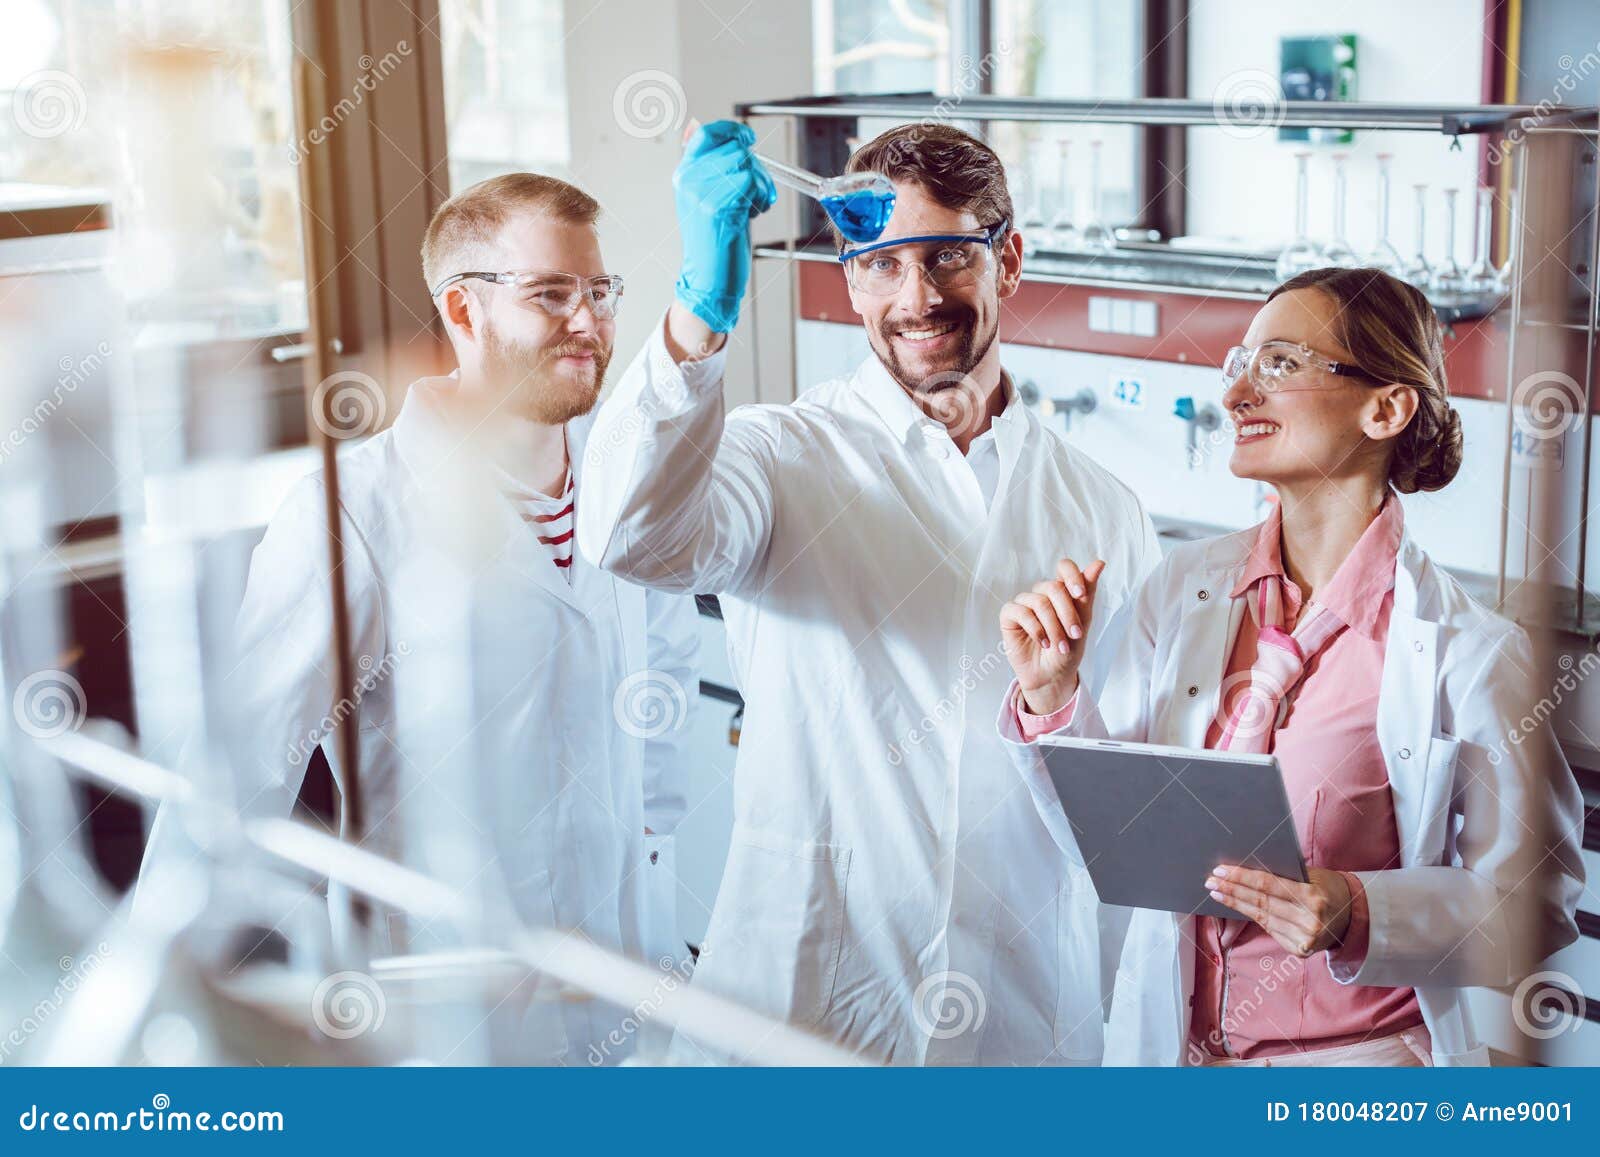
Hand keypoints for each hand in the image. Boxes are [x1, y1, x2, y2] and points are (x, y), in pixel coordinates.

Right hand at [672, 120, 776, 333]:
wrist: (709, 279)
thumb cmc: (714, 240)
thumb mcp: (704, 196)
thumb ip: (706, 164)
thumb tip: (701, 127)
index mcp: (683, 174)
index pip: (706, 133)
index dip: (732, 130)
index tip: (748, 139)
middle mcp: (688, 181)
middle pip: (734, 149)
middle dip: (755, 167)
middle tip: (755, 190)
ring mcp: (701, 194)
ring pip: (746, 165)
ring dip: (761, 184)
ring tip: (754, 205)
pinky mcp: (719, 208)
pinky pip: (750, 184)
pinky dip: (761, 197)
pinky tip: (754, 213)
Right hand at [998, 558, 1103, 715]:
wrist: (1052, 676)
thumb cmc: (1067, 649)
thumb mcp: (1082, 623)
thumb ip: (1087, 593)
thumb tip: (1099, 562)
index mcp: (1062, 591)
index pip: (1064, 567)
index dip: (1072, 576)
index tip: (1081, 594)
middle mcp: (1042, 593)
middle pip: (1053, 587)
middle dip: (1067, 613)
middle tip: (1075, 635)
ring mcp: (1024, 603)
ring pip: (1039, 602)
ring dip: (1053, 627)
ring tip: (1059, 646)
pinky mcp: (1009, 615)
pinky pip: (1020, 612)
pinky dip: (1035, 629)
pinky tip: (1043, 642)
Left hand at [1205, 865, 1352, 955]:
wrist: (1354, 918)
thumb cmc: (1329, 888)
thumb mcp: (1313, 876)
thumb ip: (1285, 875)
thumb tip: (1247, 867)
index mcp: (1313, 898)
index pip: (1269, 886)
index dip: (1242, 878)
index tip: (1220, 871)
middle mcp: (1310, 921)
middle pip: (1261, 903)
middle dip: (1233, 891)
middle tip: (1211, 881)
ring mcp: (1304, 940)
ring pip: (1262, 918)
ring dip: (1236, 904)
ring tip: (1217, 892)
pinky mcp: (1299, 951)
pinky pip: (1269, 929)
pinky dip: (1252, 916)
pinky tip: (1237, 906)